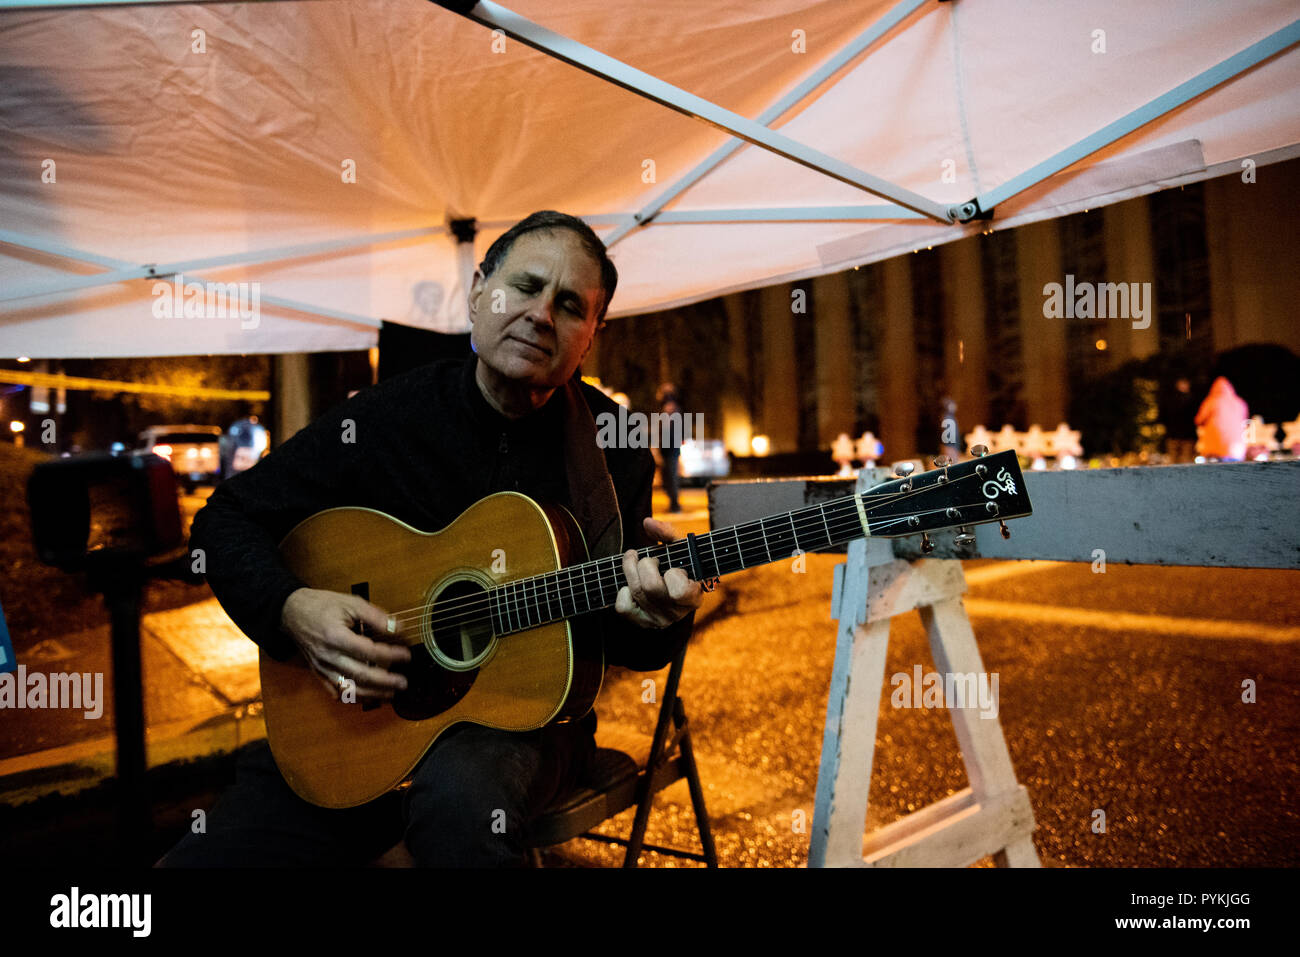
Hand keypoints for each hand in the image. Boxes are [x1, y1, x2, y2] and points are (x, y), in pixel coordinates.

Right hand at [279, 587, 411, 699]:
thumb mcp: (351, 603)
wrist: (292, 612)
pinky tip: (367, 696)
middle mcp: (329, 656)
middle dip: (385, 682)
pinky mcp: (317, 673)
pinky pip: (335, 691)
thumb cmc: (323, 605)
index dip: (391, 656)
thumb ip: (376, 616)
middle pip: (361, 675)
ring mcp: (322, 667)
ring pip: (349, 689)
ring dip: (372, 695)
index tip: (406, 655)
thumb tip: (398, 628)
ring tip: (390, 694)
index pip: (370, 652)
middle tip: (403, 683)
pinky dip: (352, 697)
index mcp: (337, 637)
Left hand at [614, 517, 704, 628]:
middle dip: (646, 564)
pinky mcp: (641, 622)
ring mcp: (658, 620)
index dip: (673, 574)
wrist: (673, 588)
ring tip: (634, 560)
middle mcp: (677, 613)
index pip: (679, 590)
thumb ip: (668, 533)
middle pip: (651, 587)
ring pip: (636, 591)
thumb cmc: (680, 564)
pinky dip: (622, 591)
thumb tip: (647, 523)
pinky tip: (631, 585)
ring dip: (630, 568)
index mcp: (693, 597)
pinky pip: (623, 606)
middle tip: (649, 559)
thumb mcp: (680, 548)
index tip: (675, 568)